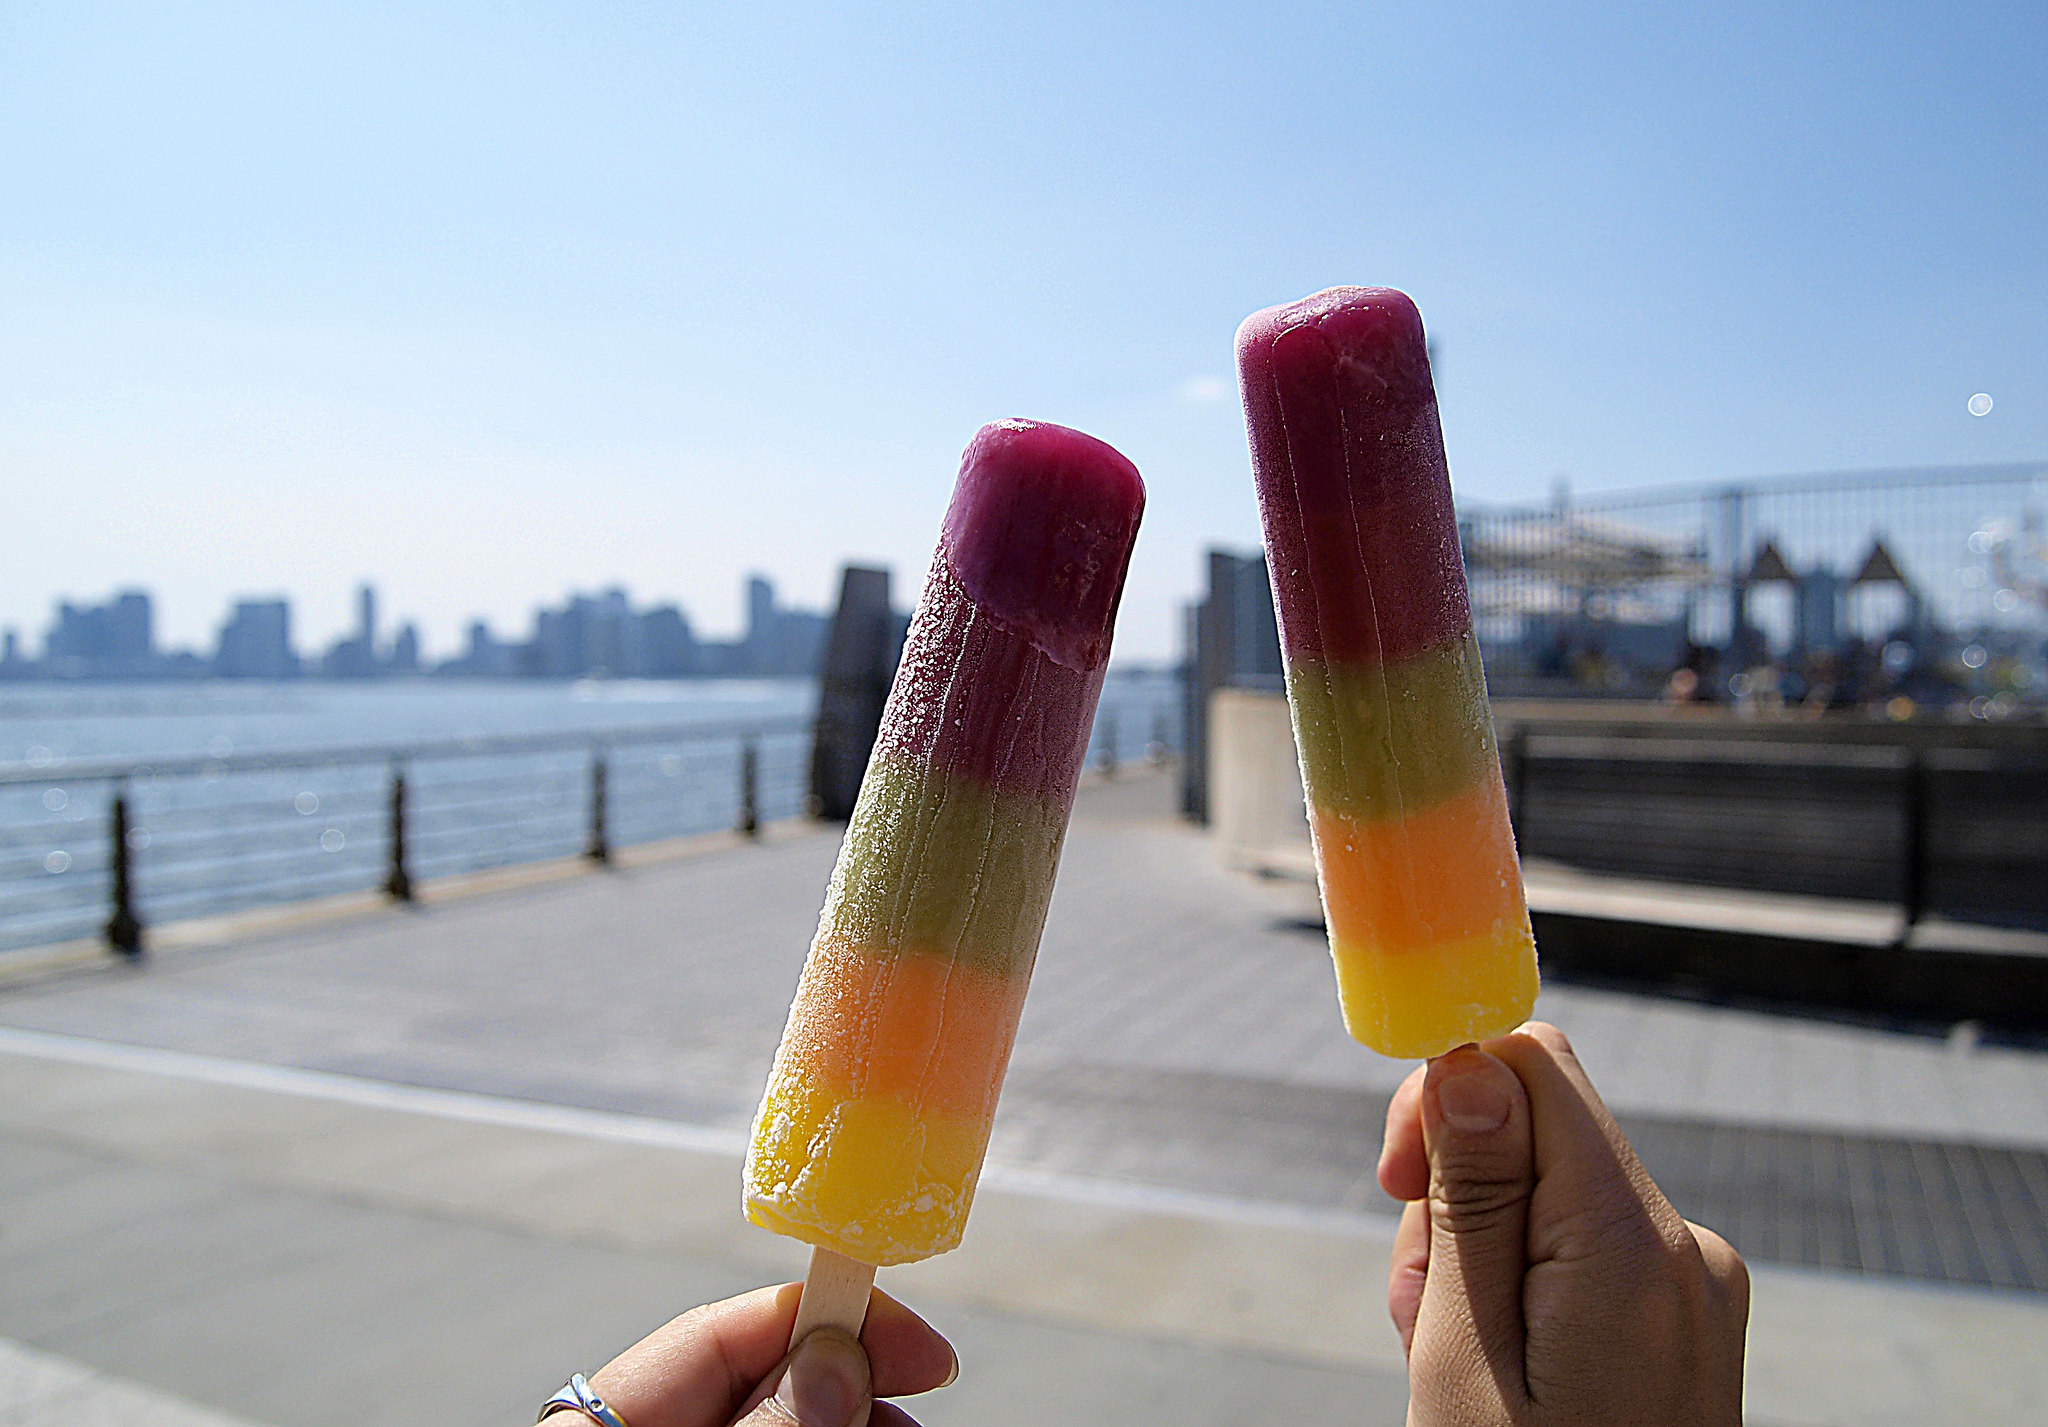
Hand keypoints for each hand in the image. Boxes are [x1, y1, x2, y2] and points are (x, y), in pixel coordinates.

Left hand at [582, 1283, 955, 1426]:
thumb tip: (832, 1359)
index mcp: (598, 1421)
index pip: (716, 1331)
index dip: (822, 1319)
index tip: (916, 1343)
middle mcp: (633, 1426)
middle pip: (752, 1372)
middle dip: (845, 1375)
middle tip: (921, 1391)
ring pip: (768, 1416)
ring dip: (845, 1417)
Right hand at [1377, 1022, 1748, 1425]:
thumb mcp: (1464, 1356)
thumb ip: (1474, 1200)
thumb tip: (1467, 1057)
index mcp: (1631, 1245)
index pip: (1535, 1065)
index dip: (1446, 1087)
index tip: (1393, 1177)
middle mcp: (1682, 1248)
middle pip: (1534, 1129)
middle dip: (1452, 1196)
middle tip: (1422, 1312)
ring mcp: (1691, 1287)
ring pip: (1547, 1193)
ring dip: (1477, 1254)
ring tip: (1455, 1363)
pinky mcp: (1682, 1316)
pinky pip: (1580, 1250)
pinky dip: (1520, 1289)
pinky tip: (1499, 1373)